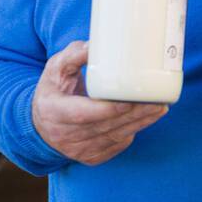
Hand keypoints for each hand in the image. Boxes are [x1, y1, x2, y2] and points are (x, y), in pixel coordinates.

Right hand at [31, 40, 168, 165]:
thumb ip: (73, 55)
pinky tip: (147, 118)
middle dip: (134, 114)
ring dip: (140, 123)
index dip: (109, 109)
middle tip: (158, 101)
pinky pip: (116, 145)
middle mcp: (64, 135)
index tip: (132, 99)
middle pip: (106, 126)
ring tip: (160, 107)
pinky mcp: (91, 157)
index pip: (83, 114)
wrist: (40, 124)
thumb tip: (95, 44)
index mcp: (53, 112)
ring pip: (115, 137)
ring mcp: (78, 150)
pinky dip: (133, 131)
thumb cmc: (53, 91)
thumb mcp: (55, 69)